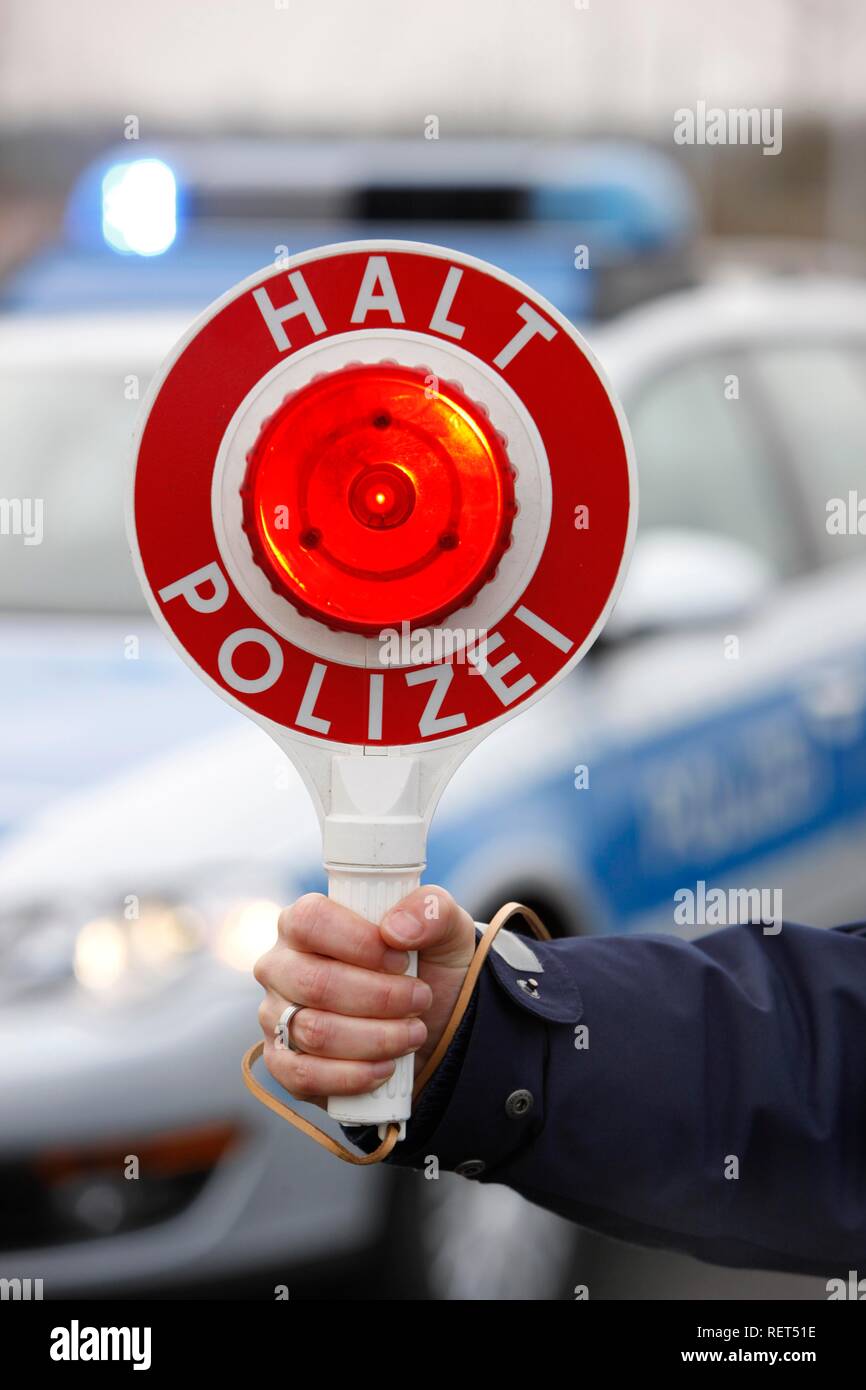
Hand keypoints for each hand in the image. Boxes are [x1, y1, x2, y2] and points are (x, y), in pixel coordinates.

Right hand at [254, 886, 476, 1105]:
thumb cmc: (426, 964)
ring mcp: (275, 1016)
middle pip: (314, 982)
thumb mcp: (444, 928)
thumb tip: (396, 930)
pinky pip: (304, 1075)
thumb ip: (430, 910)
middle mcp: (280, 966)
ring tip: (414, 1033)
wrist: (432, 1023)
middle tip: (420, 1000)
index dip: (358, 942)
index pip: (310, 920)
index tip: (402, 960)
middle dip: (379, 997)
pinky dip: (353, 1076)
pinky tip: (386, 1068)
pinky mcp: (282, 1063)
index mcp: (304, 922)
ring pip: (315, 1032)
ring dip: (377, 1038)